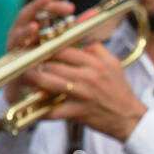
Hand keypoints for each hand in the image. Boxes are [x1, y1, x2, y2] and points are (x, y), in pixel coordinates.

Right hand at [4, 0, 74, 103]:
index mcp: (37, 24)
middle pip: (33, 9)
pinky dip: (24, 33)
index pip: (45, 5)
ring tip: (46, 2)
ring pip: (22, 21)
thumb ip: (76, 29)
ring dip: (34, 12)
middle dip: (46, 2)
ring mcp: (16, 40)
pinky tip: (34, 28)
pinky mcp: (11, 52)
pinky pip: (16, 40)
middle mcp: (24, 29)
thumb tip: (95, 13)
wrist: (32, 93)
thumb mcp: (63, 44)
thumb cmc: (48, 66)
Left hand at [26, 42, 147, 140]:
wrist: (128, 117)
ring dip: (34, 79)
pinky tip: (33, 104)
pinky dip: (42, 109)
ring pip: (49, 82)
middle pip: (54, 63)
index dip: (48, 46)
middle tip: (27, 61)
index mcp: (96, 62)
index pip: (65, 48)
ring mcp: (82, 94)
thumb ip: (95, 48)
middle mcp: (88, 76)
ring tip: (26, 76)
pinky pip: (54, 110)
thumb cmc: (119, 89)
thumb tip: (78, 36)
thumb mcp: (112, 63)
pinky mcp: (78, 112)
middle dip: (39, 62)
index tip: (38, 46)